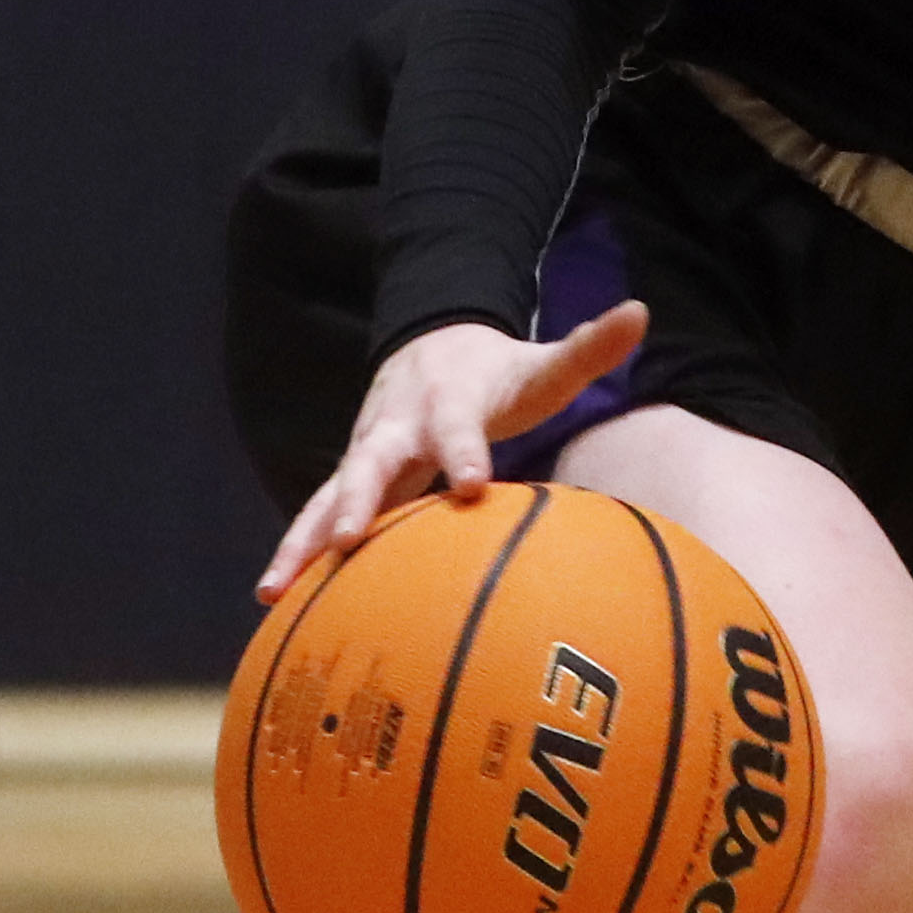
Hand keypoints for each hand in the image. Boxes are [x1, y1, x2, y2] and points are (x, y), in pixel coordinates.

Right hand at [258, 300, 650, 598]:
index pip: (458, 427)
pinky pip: (317, 515)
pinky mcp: (352, 477)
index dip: (463, 451)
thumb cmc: (498, 372)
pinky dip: (296, 551)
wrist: (431, 348)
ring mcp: (366, 452)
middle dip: (359, 499)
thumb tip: (638, 313)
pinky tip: (274, 599)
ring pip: (328, 495)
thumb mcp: (544, 361)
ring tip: (273, 589)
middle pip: (372, 461)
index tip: (471, 484)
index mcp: (450, 401)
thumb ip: (588, 347)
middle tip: (347, 539)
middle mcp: (397, 426)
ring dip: (302, 539)